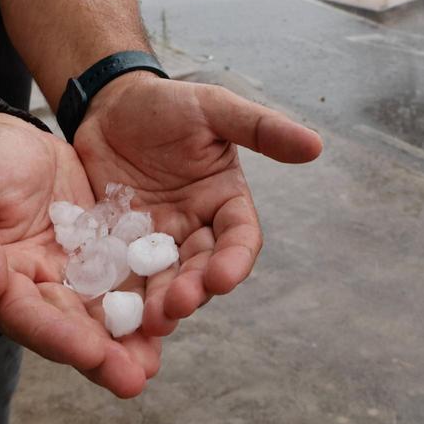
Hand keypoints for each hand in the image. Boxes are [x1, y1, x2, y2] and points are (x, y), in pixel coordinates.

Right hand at [0, 114, 159, 396]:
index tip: (90, 354)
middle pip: (67, 328)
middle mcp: (36, 288)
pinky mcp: (100, 256)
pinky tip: (170, 318)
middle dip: (100, 356)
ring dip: (125, 342)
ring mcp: (70, 275)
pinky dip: (144, 302)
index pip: (27, 316)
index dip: (57, 336)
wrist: (12, 140)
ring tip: (151, 365)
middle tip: (133, 379)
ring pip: (98, 315)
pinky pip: (123, 282)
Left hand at [73, 73, 322, 335]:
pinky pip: (121, 276)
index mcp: (224, 201)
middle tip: (177, 306)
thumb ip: (260, 128)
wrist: (108, 105)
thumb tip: (316, 144)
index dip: (234, 260)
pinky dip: (119, 296)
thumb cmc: (168, 103)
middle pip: (201, 269)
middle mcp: (195, 228)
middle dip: (193, 290)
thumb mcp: (214, 108)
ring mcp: (155, 242)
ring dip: (159, 303)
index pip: (239, 237)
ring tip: (148, 320)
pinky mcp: (117, 247)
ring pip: (163, 281)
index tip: (223, 277)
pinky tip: (108, 312)